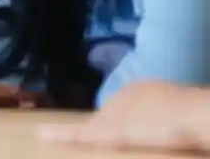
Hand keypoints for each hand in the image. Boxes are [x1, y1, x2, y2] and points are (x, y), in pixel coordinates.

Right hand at [38, 82, 208, 153]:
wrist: (204, 117)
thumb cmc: (157, 124)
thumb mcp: (114, 131)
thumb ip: (83, 133)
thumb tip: (42, 133)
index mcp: (127, 91)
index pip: (105, 110)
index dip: (98, 129)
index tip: (96, 145)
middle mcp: (147, 88)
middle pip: (126, 112)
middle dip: (122, 128)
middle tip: (120, 148)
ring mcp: (171, 95)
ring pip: (150, 115)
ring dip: (146, 130)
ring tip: (145, 147)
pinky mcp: (190, 107)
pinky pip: (170, 118)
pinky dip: (166, 129)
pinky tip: (170, 142)